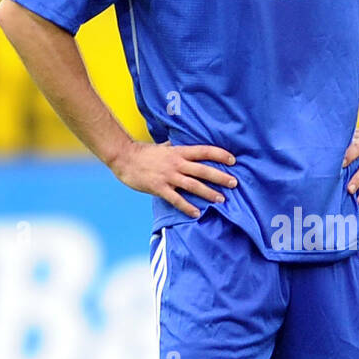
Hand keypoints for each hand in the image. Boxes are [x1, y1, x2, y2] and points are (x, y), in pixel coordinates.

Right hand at [110, 140, 236, 217]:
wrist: (124, 158)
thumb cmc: (144, 153)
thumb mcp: (164, 146)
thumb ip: (176, 148)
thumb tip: (187, 144)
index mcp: (179, 152)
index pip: (204, 151)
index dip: (220, 155)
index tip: (233, 160)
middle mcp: (177, 163)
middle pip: (203, 170)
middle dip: (220, 176)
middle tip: (234, 183)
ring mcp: (168, 176)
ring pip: (193, 185)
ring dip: (209, 193)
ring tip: (221, 200)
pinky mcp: (159, 188)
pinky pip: (176, 199)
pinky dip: (187, 207)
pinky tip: (197, 213)